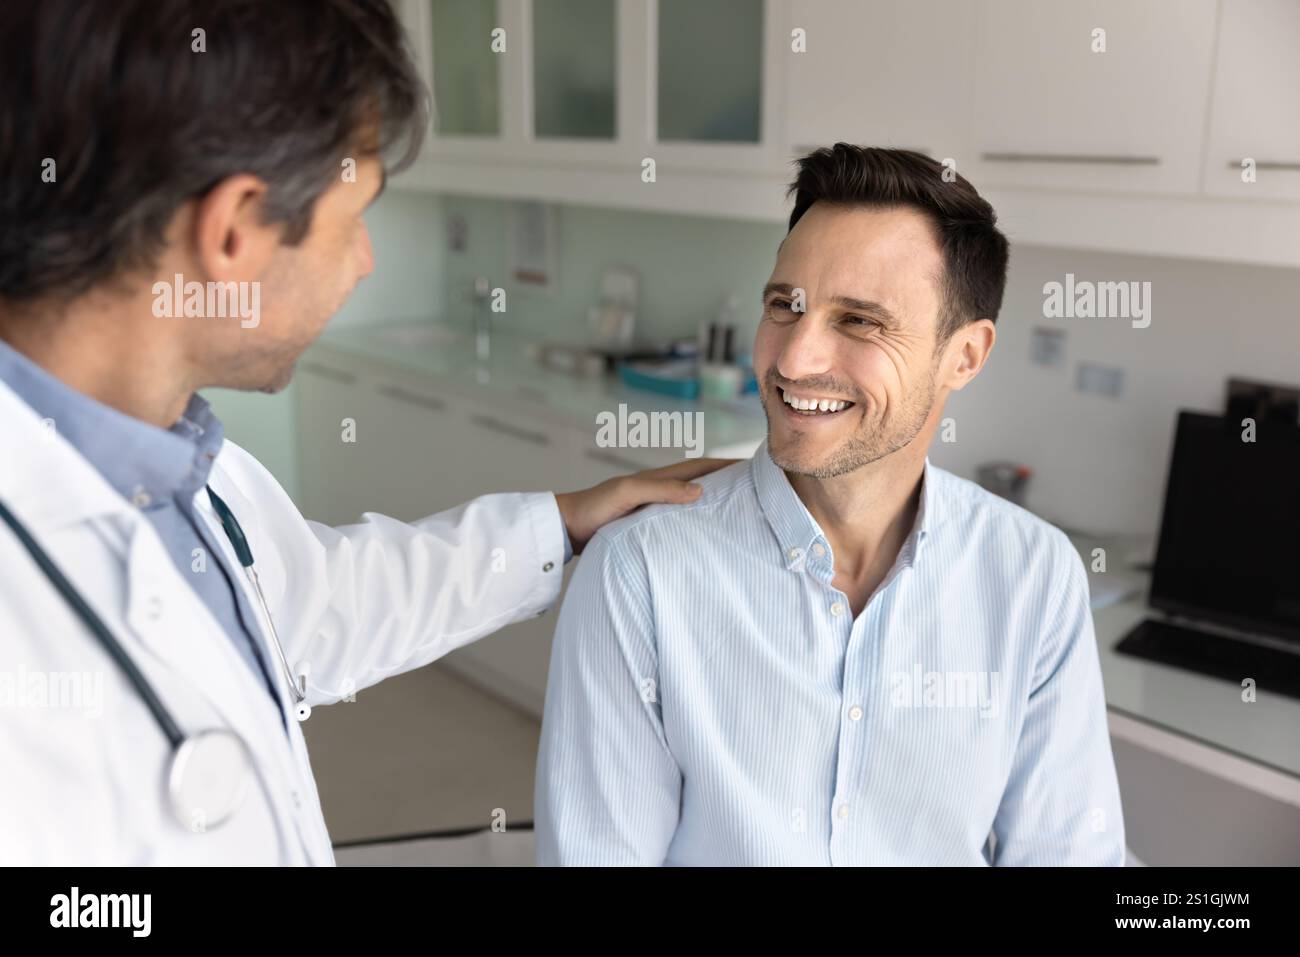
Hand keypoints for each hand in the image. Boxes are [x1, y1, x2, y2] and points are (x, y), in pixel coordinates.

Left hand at [555, 458, 738, 554]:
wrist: (567, 528)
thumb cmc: (594, 508)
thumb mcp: (627, 493)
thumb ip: (661, 489)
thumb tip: (701, 489)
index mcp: (657, 478)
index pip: (700, 467)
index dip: (726, 465)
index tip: (755, 467)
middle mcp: (658, 490)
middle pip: (700, 482)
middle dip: (727, 482)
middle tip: (757, 491)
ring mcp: (652, 508)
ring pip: (691, 502)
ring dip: (714, 502)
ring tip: (740, 513)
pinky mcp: (645, 526)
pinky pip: (679, 520)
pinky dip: (695, 521)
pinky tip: (704, 536)